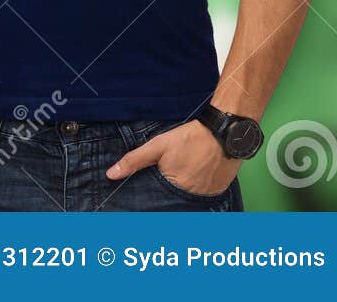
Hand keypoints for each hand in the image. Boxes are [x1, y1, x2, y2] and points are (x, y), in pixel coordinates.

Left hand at [107, 119, 240, 196]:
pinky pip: (204, 196)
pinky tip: (194, 179)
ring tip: (181, 180)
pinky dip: (197, 191)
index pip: (158, 202)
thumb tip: (111, 174)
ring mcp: (208, 195)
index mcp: (174, 187)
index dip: (151, 201)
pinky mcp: (220, 191)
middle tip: (166, 187)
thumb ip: (134, 160)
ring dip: (182, 195)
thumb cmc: (190, 138)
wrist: (225, 132)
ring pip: (189, 200)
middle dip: (167, 198)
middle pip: (174, 202)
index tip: (144, 203)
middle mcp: (192, 197)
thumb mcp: (158, 146)